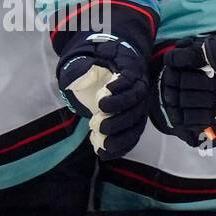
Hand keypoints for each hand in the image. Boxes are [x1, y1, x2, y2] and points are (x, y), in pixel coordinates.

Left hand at [56, 33, 148, 159]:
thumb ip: (80, 68)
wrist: (109, 70)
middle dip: (118, 119)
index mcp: (129, 71)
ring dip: (121, 138)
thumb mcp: (86, 61)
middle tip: (97, 125)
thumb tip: (76, 80)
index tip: (102, 99)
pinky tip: (104, 154)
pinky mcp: (134, 123)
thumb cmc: (97, 66)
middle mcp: (139, 91)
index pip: (130, 81)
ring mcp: (139, 108)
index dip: (119, 90)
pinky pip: (132, 138)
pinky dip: (120, 148)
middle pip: (135, 108)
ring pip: (136, 126)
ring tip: (103, 144)